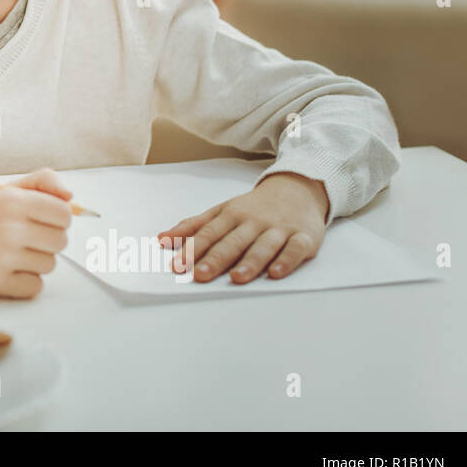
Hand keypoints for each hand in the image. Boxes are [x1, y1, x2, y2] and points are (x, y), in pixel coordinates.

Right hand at [0, 169, 73, 298]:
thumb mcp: (9, 190)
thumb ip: (43, 182)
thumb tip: (71, 197)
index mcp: (12, 201)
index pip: (64, 214)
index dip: (59, 217)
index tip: (44, 219)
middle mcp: (6, 228)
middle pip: (61, 241)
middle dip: (50, 239)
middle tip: (29, 236)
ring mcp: (0, 258)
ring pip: (49, 265)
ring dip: (37, 260)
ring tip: (16, 252)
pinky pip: (36, 286)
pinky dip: (28, 281)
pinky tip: (12, 269)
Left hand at [156, 172, 329, 283]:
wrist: (297, 188)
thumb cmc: (254, 206)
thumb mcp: (222, 211)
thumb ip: (193, 226)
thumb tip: (163, 239)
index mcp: (232, 215)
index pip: (209, 233)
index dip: (192, 249)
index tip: (178, 266)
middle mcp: (254, 221)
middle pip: (233, 241)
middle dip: (216, 258)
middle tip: (201, 275)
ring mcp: (279, 229)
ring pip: (263, 246)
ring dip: (250, 262)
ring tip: (236, 277)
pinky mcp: (304, 237)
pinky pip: (295, 249)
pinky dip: (286, 261)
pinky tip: (276, 273)